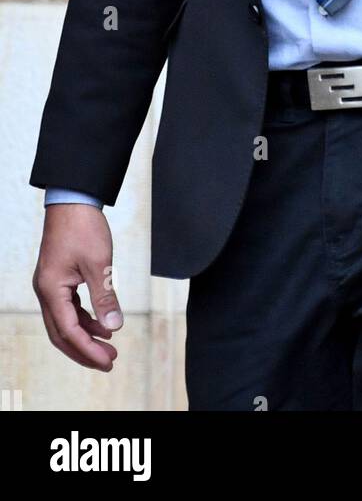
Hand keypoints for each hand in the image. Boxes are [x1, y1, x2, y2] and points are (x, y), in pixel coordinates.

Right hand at [32, 204, 122, 370]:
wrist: (73, 200)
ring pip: (65, 322)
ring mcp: (50, 286)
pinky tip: (103, 325)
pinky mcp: (58, 280)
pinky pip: (69, 308)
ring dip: (86, 336)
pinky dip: (85, 319)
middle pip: (61, 333)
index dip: (88, 349)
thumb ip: (105, 298)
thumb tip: (114, 328)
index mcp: (51, 289)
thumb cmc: (83, 227)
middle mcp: (45, 292)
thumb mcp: (99, 263)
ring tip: (109, 347)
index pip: (69, 330)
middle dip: (84, 351)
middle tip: (109, 362)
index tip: (108, 360)